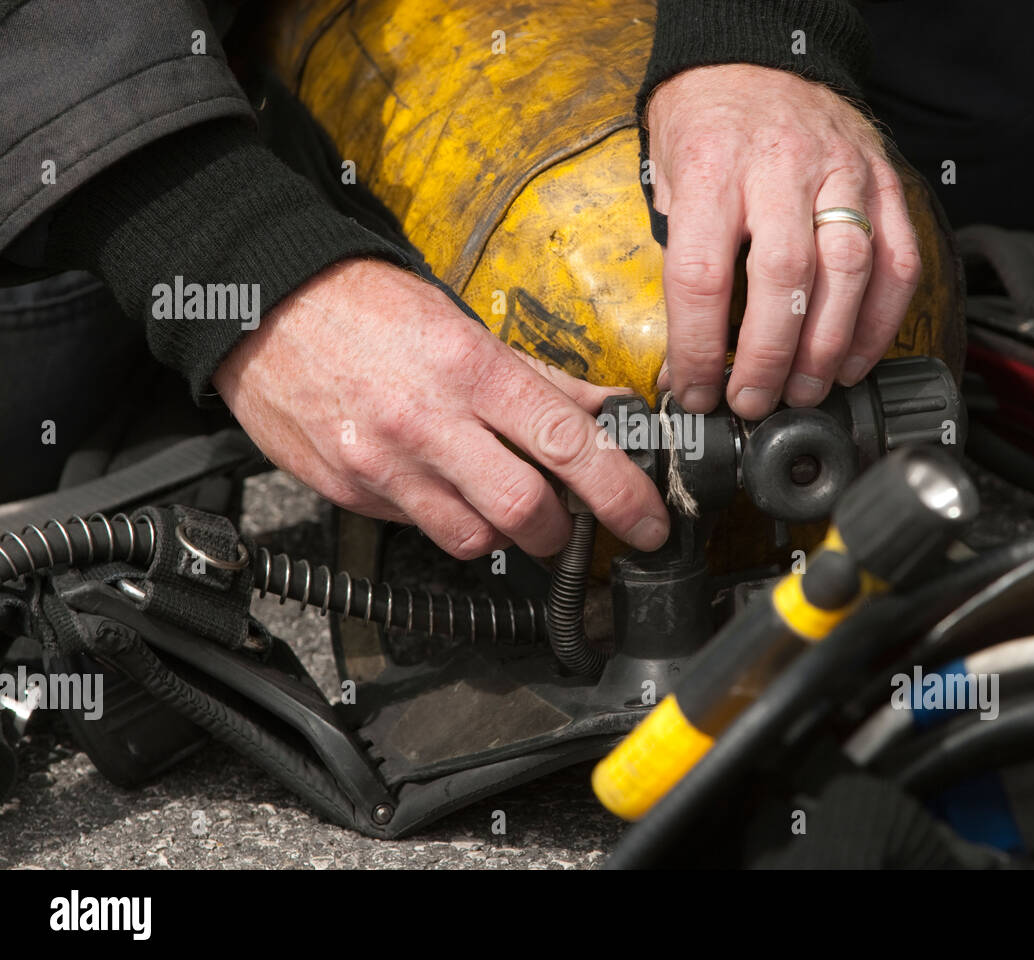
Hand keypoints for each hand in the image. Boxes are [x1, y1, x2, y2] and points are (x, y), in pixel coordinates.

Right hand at [213, 258, 668, 557]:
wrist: (264, 307)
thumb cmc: (367, 308)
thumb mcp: (462, 324)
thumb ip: (537, 377)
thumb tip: (604, 411)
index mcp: (471, 369)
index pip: (567, 444)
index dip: (620, 493)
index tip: (648, 520)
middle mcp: (428, 423)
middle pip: (525, 512)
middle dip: (562, 532)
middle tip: (569, 523)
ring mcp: (383, 464)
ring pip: (472, 539)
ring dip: (503, 534)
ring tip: (499, 502)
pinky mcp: (349, 491)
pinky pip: (418, 529)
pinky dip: (445, 520)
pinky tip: (441, 487)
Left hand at [647, 64, 920, 417]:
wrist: (757, 54)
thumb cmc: (706, 123)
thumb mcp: (666, 177)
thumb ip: (681, 255)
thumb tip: (687, 354)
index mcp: (712, 168)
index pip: (703, 274)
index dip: (699, 348)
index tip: (694, 390)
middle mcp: (780, 167)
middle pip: (784, 279)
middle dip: (769, 358)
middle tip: (755, 401)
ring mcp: (841, 172)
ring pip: (849, 272)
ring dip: (828, 348)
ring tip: (805, 391)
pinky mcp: (883, 180)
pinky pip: (898, 260)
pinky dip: (881, 320)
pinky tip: (855, 359)